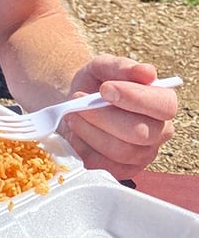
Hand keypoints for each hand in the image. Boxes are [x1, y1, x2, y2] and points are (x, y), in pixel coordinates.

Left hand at [62, 54, 176, 179]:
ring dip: (89, 130)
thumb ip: (123, 67)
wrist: (77, 101)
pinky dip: (83, 146)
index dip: (135, 98)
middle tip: (78, 99)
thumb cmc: (97, 83)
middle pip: (140, 132)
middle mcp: (158, 132)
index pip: (164, 106)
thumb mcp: (104, 66)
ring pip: (120, 151)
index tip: (105, 89)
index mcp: (162, 103)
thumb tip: (147, 72)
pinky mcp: (122, 170)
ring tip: (73, 114)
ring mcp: (142, 155)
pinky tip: (76, 131)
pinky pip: (103, 165)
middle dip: (103, 116)